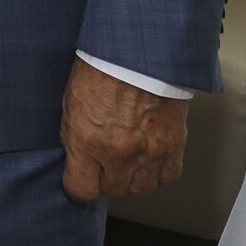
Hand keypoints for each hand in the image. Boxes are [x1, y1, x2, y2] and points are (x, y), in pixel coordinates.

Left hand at [60, 56, 188, 200]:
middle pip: (112, 190)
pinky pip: (166, 178)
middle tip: (104, 158)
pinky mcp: (173, 148)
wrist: (139, 55)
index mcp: (87, 141)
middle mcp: (119, 153)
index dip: (77, 187)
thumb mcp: (71, 105)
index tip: (79, 181)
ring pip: (140, 188)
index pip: (80, 189)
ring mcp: (149, 153)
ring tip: (127, 157)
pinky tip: (149, 158)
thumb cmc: (101, 71)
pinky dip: (157, 173)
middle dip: (105, 177)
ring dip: (132, 177)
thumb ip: (75, 138)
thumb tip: (77, 160)